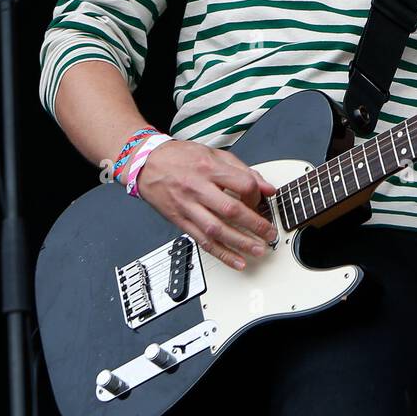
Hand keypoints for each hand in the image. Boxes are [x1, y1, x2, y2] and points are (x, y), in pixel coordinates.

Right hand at [136, 140, 278, 270]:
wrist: (146, 163)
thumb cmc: (179, 157)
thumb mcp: (213, 154)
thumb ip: (242, 170)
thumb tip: (267, 188)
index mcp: (209, 168)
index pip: (242, 184)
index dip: (256, 196)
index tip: (261, 202)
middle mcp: (198, 188)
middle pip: (231, 210)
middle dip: (255, 225)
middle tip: (270, 234)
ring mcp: (187, 206)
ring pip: (216, 230)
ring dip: (240, 243)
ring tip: (258, 250)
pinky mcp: (180, 221)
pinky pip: (202, 241)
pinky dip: (220, 253)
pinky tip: (235, 261)